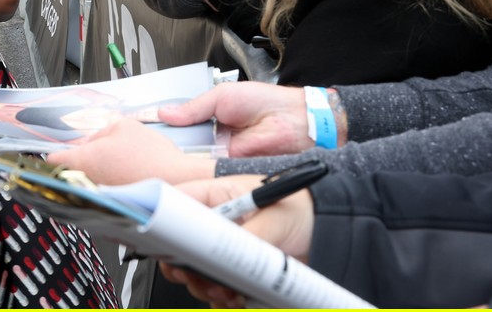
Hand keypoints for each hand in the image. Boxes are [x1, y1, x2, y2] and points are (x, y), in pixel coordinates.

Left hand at [47, 119, 215, 184]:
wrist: (177, 184)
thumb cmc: (152, 158)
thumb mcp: (124, 127)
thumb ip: (101, 132)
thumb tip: (94, 141)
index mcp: (83, 161)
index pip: (52, 160)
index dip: (48, 154)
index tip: (44, 155)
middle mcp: (85, 184)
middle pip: (67, 173)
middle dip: (72, 164)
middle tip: (82, 156)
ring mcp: (97, 199)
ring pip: (84, 185)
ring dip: (89, 176)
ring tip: (108, 166)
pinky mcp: (111, 208)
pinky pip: (100, 195)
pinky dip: (105, 188)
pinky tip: (120, 178)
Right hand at [158, 81, 313, 157]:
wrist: (293, 122)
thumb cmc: (266, 102)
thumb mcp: (222, 97)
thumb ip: (194, 108)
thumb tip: (167, 113)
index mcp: (213, 119)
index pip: (183, 126)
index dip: (166, 127)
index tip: (143, 128)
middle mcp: (215, 138)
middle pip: (184, 144)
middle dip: (168, 144)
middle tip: (148, 143)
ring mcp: (221, 155)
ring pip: (193, 159)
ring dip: (180, 157)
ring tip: (158, 154)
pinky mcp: (229, 169)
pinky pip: (208, 170)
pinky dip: (197, 169)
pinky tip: (183, 165)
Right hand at [159, 175, 313, 303]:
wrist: (330, 235)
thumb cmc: (304, 210)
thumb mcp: (274, 219)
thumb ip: (245, 234)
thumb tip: (219, 251)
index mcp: (218, 193)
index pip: (175, 201)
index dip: (161, 221)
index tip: (164, 244)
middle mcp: (214, 220)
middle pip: (177, 242)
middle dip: (183, 264)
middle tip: (196, 276)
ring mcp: (222, 246)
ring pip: (192, 269)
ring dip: (203, 285)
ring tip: (223, 290)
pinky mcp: (232, 269)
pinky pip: (212, 286)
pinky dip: (218, 297)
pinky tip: (233, 296)